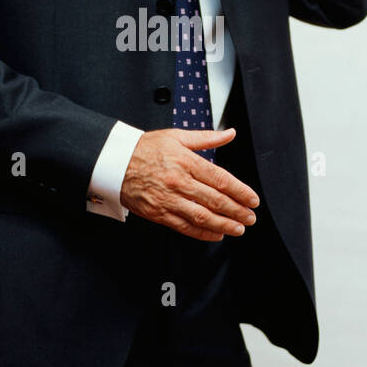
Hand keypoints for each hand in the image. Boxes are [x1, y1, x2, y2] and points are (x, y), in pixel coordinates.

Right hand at [120, 127, 260, 240]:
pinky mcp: (159, 213)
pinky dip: (203, 233)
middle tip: (250, 217)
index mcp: (185, 161)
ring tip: (239, 228)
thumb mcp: (176, 136)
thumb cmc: (145, 149)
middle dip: (237, 211)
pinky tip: (216, 234)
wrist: (115, 163)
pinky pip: (184, 226)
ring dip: (224, 224)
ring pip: (202, 216)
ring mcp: (168, 199)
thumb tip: (230, 133)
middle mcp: (178, 181)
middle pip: (215, 200)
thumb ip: (206, 138)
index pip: (220, 179)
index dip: (240, 191)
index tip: (252, 199)